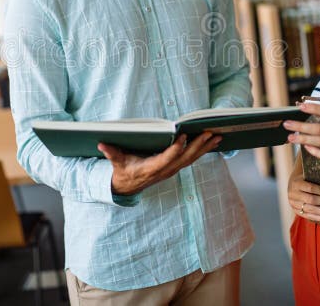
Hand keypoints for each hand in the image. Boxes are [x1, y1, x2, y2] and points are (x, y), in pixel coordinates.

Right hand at [98, 132, 221, 195]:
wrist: (127, 187)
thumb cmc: (123, 171)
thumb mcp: (116, 163)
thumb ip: (111, 153)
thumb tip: (101, 143)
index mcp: (151, 168)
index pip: (166, 158)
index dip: (175, 148)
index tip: (183, 135)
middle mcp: (165, 170)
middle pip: (185, 158)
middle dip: (198, 145)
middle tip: (210, 133)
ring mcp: (172, 170)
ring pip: (191, 158)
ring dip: (205, 147)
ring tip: (218, 136)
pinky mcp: (175, 168)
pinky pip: (191, 159)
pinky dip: (202, 150)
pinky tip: (212, 142)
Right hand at [288, 170, 319, 222]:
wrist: (292, 185)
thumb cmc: (305, 179)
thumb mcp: (308, 175)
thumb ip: (317, 179)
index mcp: (296, 183)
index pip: (310, 188)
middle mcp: (293, 195)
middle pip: (311, 200)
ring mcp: (294, 204)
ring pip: (311, 210)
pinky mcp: (297, 212)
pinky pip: (310, 217)